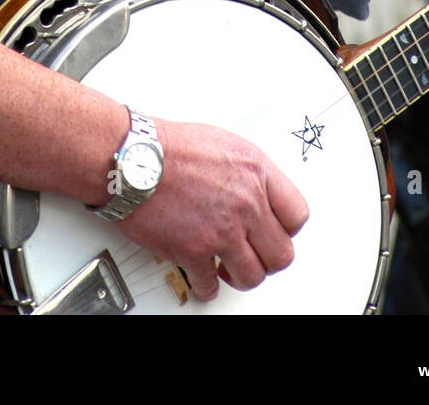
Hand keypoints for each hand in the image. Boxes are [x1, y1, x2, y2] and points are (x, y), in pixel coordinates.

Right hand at [119, 118, 307, 300]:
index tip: (277, 232)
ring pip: (253, 276)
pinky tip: (203, 278)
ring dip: (241, 275)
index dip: (287, 229)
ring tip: (230, 269)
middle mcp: (246, 202)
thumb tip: (256, 191)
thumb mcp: (223, 143)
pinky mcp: (195, 251)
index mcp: (256, 171)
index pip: (297, 215)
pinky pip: (210, 285)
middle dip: (267, 258)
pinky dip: (206, 286)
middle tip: (255, 255)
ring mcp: (222, 230)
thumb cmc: (167, 146)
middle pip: (281, 253)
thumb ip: (247, 172)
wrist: (132, 157)